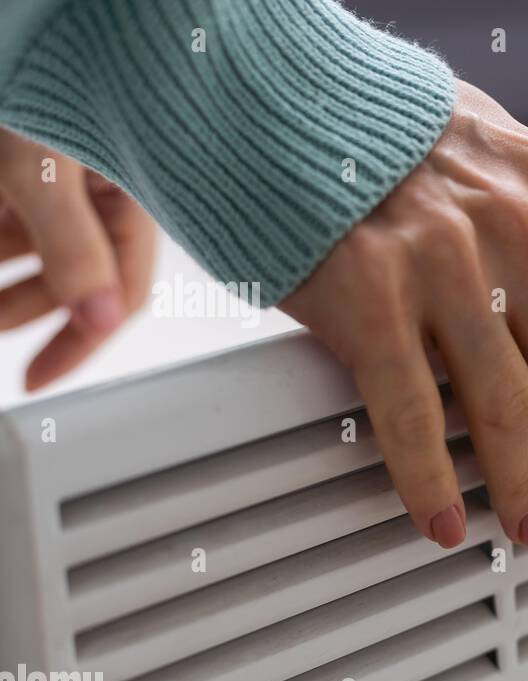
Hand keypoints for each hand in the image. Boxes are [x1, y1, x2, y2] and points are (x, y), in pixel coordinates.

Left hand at [0, 129, 155, 389]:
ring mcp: (69, 173)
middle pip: (73, 277)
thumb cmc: (44, 75)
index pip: (122, 296)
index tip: (37, 379)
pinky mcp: (31, 151)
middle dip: (23, 304)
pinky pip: (16, 209)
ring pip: (37, 244)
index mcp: (136, 203)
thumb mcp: (45, 172)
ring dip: (2, 270)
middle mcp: (108, 193)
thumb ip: (74, 248)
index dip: (79, 343)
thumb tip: (101, 323)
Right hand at [282, 80, 527, 551]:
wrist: (284, 100)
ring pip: (504, 407)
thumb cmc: (397, 126)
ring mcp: (441, 267)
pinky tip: (445, 522)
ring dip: (523, 486)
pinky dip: (431, 483)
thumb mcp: (509, 138)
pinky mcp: (367, 299)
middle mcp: (512, 230)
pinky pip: (413, 415)